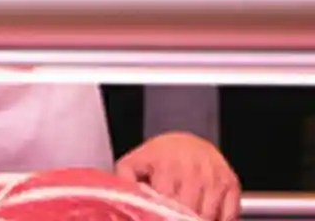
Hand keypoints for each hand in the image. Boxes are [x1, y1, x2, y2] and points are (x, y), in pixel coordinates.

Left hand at [116, 132, 240, 220]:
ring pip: (207, 217)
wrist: (188, 141)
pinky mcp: (231, 184)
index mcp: (167, 168)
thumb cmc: (160, 156)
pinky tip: (204, 217)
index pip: (166, 205)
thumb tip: (122, 198)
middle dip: (178, 219)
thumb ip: (124, 180)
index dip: (162, 217)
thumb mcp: (135, 162)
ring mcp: (215, 179)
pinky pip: (228, 216)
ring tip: (184, 215)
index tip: (159, 218)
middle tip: (169, 217)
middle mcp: (194, 173)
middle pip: (189, 214)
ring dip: (197, 220)